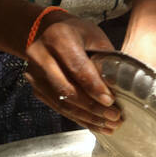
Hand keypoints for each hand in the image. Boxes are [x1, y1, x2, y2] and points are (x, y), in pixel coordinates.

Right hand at [24, 14, 122, 132]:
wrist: (46, 32)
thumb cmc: (76, 33)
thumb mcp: (94, 36)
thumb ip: (105, 57)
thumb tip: (120, 84)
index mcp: (58, 38)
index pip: (77, 67)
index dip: (94, 87)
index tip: (110, 101)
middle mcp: (41, 57)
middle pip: (67, 89)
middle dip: (93, 107)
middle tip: (114, 117)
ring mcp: (35, 75)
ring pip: (62, 103)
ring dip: (87, 117)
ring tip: (109, 125)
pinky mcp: (36, 89)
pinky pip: (58, 108)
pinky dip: (78, 118)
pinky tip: (95, 124)